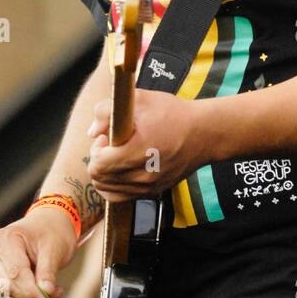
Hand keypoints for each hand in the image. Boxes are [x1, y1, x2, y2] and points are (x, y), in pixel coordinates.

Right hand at [0, 208, 77, 297]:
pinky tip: (46, 290)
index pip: (15, 274)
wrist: (50, 224)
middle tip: (58, 294)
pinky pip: (13, 295)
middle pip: (10, 286)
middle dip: (34, 296)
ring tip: (56, 290)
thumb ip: (48, 273)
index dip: (32, 291)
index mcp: (6, 239)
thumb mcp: (55, 249)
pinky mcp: (0, 276)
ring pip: (11, 294)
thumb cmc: (53, 232)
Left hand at [86, 91, 203, 199]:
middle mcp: (143, 174)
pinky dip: (114, 185)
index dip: (96, 149)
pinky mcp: (153, 192)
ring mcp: (148, 187)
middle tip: (110, 146)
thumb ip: (107, 111)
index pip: (98, 164)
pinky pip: (121, 197)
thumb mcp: (139, 100)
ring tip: (117, 157)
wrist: (203, 133)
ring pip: (107, 190)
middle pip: (99, 179)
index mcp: (138, 151)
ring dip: (105, 174)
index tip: (106, 138)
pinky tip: (122, 169)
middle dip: (98, 160)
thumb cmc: (173, 114)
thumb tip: (92, 132)